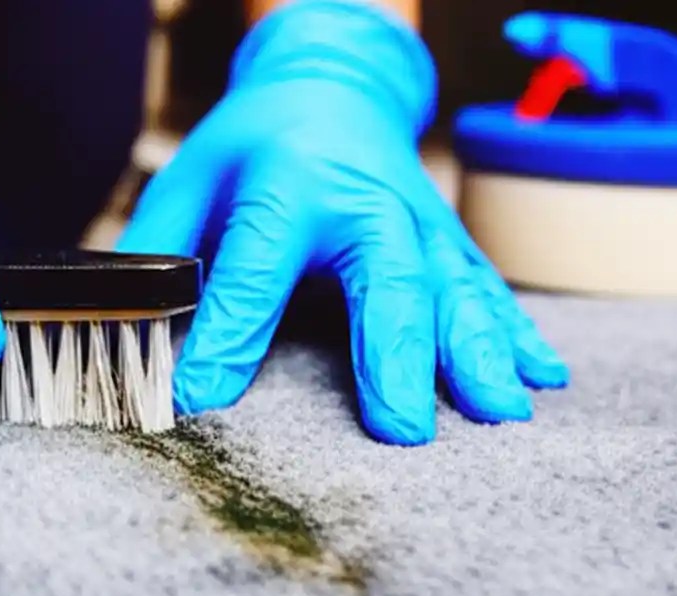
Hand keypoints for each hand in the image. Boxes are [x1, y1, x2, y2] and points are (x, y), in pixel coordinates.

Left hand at [116, 0, 568, 444]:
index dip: (226, 339)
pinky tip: (546, 376)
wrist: (332, 82)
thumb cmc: (250, 144)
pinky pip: (487, 284)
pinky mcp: (447, 237)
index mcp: (284, 183)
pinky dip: (518, 331)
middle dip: (394, 354)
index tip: (201, 403)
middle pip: (385, 279)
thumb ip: (162, 253)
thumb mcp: (189, 180)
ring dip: (481, 350)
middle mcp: (362, 201)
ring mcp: (417, 219)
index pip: (252, 270)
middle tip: (402, 430)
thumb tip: (130, 333)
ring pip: (456, 286)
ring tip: (500, 412)